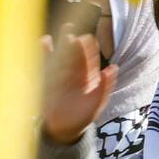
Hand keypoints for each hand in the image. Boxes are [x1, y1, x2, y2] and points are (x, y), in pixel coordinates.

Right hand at [41, 25, 117, 144]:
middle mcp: (76, 72)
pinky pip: (47, 63)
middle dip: (76, 41)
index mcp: (89, 77)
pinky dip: (46, 52)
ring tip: (65, 29)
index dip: (89, 49)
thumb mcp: (97, 103)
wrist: (65, 129)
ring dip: (63, 42)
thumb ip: (105, 87)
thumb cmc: (83, 116)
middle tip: (75, 29)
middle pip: (76, 53)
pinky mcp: (49, 79)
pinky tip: (45, 40)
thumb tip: (113, 67)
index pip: (90, 59)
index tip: (88, 39)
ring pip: (63, 55)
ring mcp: (62, 74)